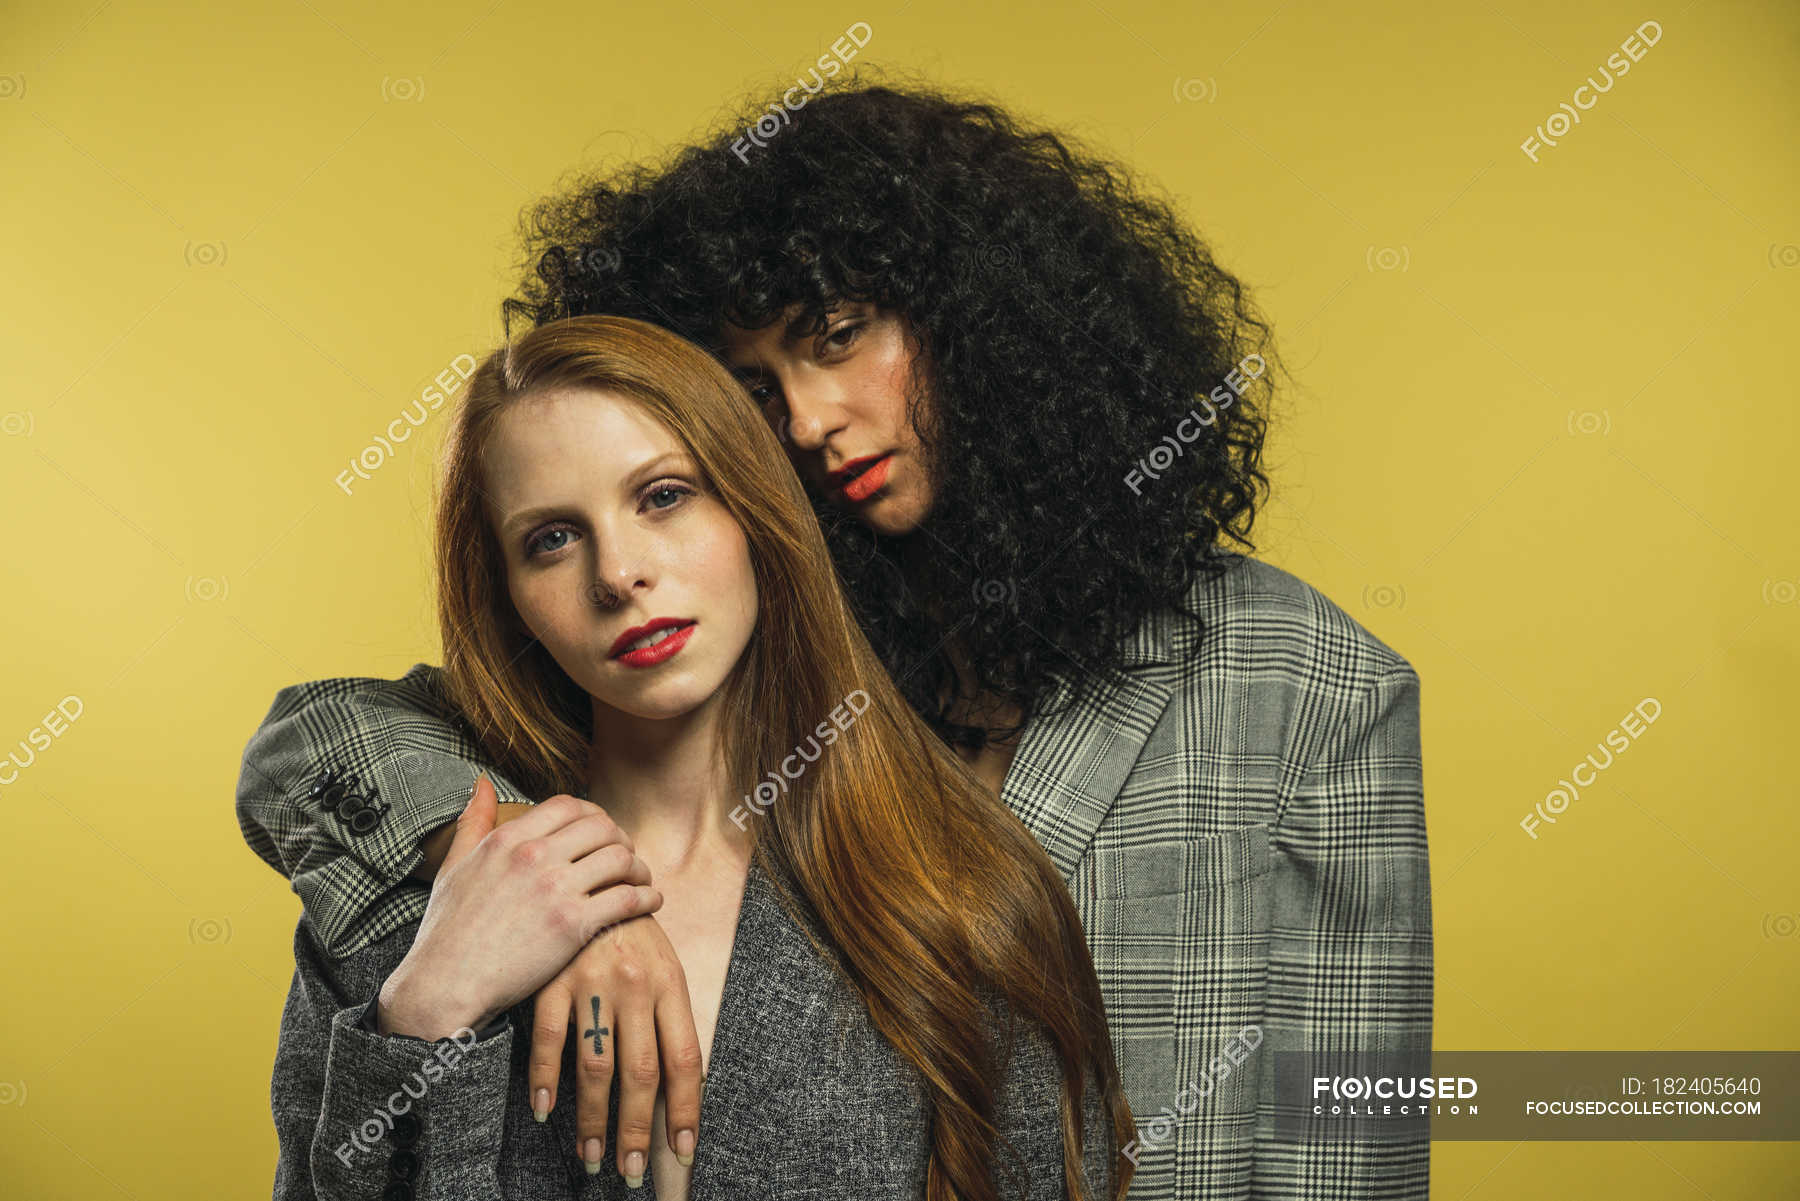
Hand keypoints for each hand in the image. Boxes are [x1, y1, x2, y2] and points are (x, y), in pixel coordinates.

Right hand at [376, 774, 661, 1038]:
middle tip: (626, 858)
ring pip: (619, 858)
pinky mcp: (572, 924)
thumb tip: (482, 783)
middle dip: (621, 839)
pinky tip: (650, 903)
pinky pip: (627, 898)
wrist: (444, 984)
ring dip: (638, 868)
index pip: (569, 806)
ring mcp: (555, 888)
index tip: (602, 833)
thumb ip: (473, 821)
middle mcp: (534, 855)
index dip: (594, 815)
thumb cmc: (446, 931)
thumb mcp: (453, 867)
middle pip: (601, 827)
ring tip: (640, 880)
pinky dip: (647, 897)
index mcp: (509, 838)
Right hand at [529, 914, 703, 1180]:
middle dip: (636, 1130)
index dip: (686, 1110)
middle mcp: (635, 985)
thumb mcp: (662, 962)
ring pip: (596, 1066)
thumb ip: (668, 1016)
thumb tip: (682, 1083)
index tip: (682, 1150)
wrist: (587, 876)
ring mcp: (593, 983)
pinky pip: (549, 1041)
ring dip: (593, 1120)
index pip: (684, 1060)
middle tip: (630, 1171)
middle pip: (641, 1072)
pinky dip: (546, 1081)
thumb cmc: (630, 931)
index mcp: (670, 983)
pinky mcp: (553, 981)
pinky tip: (546, 1111)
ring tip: (592, 1157)